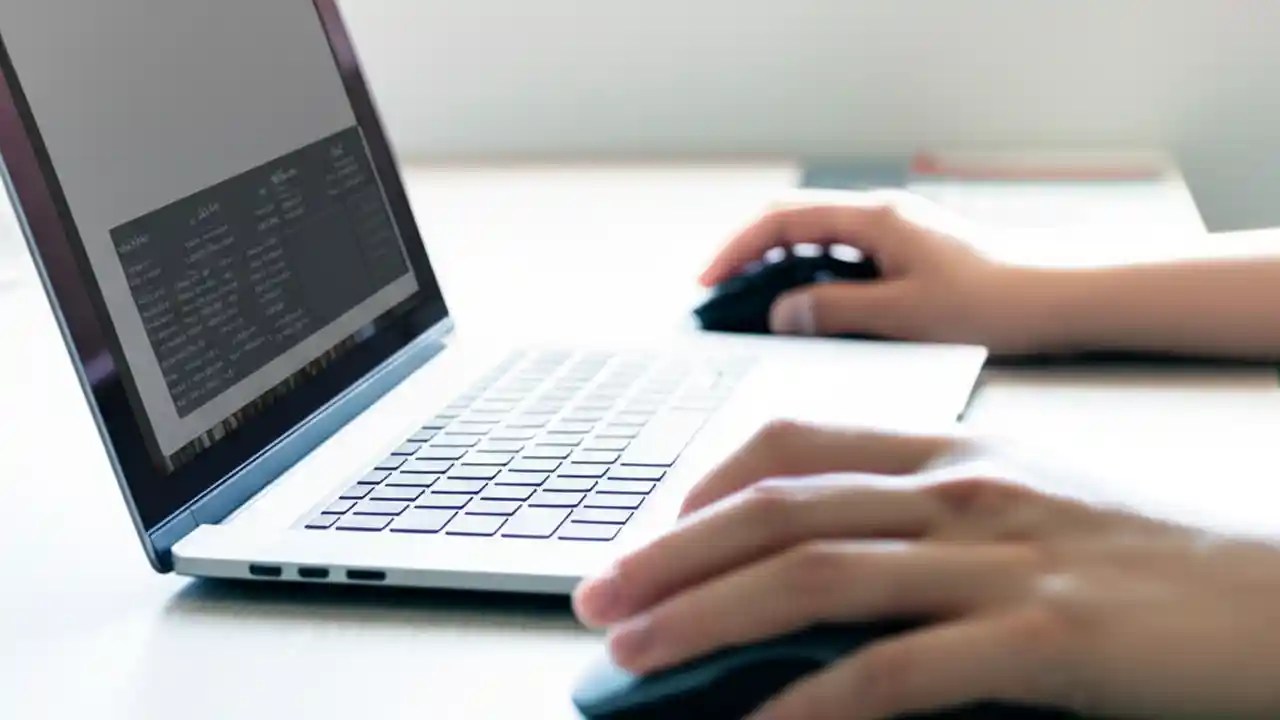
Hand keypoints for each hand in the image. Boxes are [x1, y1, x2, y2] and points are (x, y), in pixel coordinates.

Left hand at [573, 421, 1279, 718]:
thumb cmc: (1148, 558)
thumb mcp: (1021, 510)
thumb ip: (920, 520)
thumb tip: (814, 562)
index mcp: (953, 452)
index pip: (792, 445)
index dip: (699, 490)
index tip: (645, 534)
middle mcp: (962, 491)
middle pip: (779, 510)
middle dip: (670, 556)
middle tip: (595, 598)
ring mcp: (1003, 560)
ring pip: (817, 577)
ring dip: (707, 618)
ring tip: (634, 656)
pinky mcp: (1048, 639)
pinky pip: (902, 671)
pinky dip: (816, 704)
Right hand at [700, 193, 1052, 354]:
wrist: (1062, 300)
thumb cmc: (994, 303)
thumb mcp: (903, 316)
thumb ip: (834, 312)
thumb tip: (778, 314)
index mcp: (874, 219)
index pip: (782, 220)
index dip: (735, 249)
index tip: (707, 283)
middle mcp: (881, 219)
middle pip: (793, 225)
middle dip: (748, 257)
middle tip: (717, 296)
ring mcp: (895, 237)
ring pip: (817, 245)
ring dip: (779, 272)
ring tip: (750, 311)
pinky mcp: (909, 259)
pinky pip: (843, 264)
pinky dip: (812, 284)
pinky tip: (807, 316)